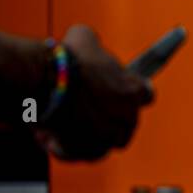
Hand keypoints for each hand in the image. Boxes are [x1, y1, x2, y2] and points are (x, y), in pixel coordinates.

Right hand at [39, 25, 154, 161]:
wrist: (47, 80)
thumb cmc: (67, 58)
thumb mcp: (84, 37)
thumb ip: (94, 45)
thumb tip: (87, 41)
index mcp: (134, 90)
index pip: (145, 95)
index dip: (131, 95)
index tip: (120, 93)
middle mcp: (127, 116)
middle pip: (126, 123)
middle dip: (107, 118)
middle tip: (84, 110)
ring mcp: (109, 135)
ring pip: (104, 143)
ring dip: (87, 137)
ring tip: (64, 126)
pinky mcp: (88, 150)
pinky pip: (79, 154)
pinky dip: (65, 148)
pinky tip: (49, 137)